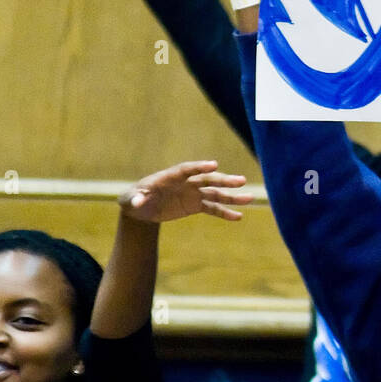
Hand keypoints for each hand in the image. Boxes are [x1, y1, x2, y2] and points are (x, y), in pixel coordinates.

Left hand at [119, 160, 250, 223]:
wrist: (140, 208)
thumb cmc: (134, 199)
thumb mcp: (131, 200)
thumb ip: (136, 199)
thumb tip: (138, 201)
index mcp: (170, 177)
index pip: (188, 169)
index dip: (200, 167)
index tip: (214, 165)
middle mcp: (186, 182)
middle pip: (208, 179)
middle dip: (224, 180)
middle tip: (241, 181)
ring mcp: (193, 193)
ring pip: (216, 193)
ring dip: (232, 196)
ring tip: (250, 199)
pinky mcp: (196, 205)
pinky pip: (213, 209)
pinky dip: (225, 212)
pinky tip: (238, 216)